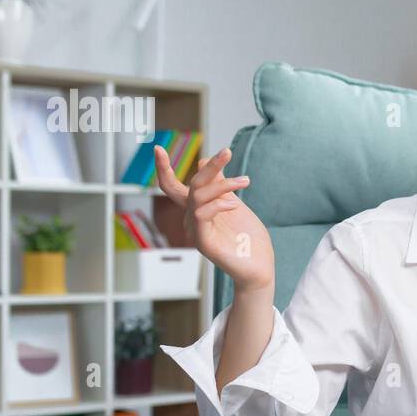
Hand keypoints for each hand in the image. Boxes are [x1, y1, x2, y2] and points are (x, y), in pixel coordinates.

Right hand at [155, 145, 274, 294]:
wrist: (259, 267)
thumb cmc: (247, 238)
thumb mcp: (234, 204)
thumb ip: (220, 186)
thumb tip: (205, 160)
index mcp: (197, 209)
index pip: (173, 187)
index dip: (163, 168)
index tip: (157, 148)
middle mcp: (191, 219)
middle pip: (192, 185)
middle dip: (209, 166)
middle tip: (228, 151)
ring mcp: (195, 231)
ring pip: (198, 196)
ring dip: (223, 185)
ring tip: (246, 181)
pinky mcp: (202, 242)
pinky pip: (201, 214)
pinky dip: (218, 204)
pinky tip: (235, 204)